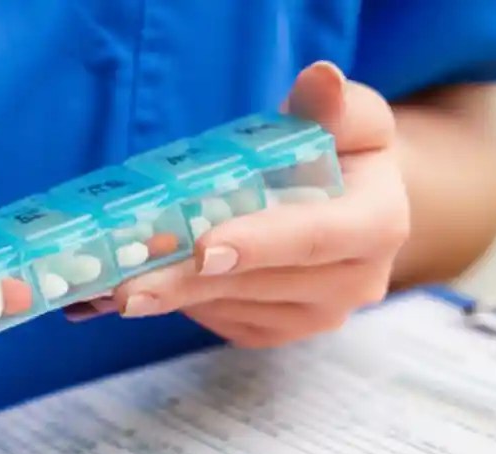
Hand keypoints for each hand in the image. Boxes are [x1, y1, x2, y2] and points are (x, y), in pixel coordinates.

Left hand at [71, 62, 409, 346]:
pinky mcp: (280, 331)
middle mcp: (356, 283)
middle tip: (126, 285)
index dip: (260, 244)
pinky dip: (180, 305)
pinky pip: (224, 321)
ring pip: (234, 307)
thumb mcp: (350, 117)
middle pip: (260, 283)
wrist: (352, 203)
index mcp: (379, 224)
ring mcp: (318, 316)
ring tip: (115, 285)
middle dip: (189, 282)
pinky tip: (142, 286)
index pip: (316, 238)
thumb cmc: (344, 151)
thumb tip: (319, 79)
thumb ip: (336, 103)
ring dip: (174, 297)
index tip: (204, 247)